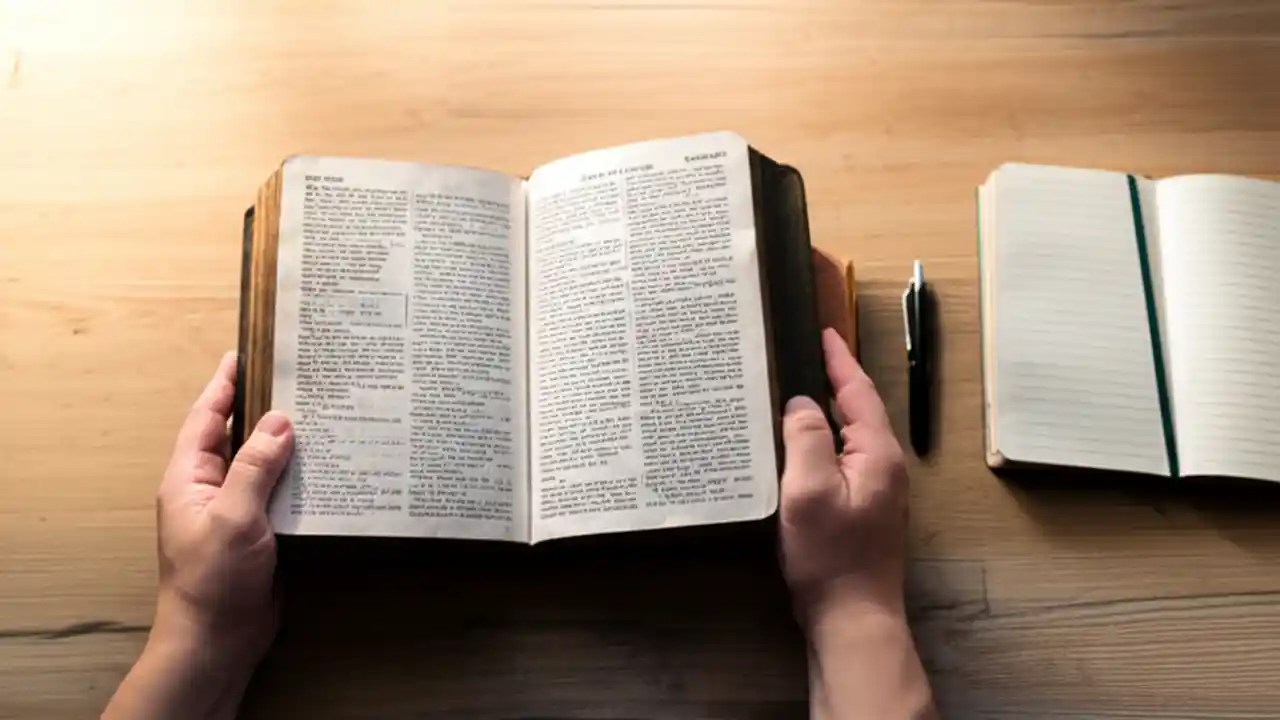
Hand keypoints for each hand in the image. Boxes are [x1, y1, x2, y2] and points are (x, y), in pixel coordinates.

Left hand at [155, 351, 292, 656]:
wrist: (217, 640)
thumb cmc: (213, 579)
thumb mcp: (233, 517)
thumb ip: (255, 467)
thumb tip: (279, 420)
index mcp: (189, 477)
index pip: (206, 418)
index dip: (223, 384)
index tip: (245, 352)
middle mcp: (209, 488)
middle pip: (237, 435)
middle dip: (263, 406)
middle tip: (296, 376)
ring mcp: (235, 510)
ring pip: (262, 464)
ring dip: (287, 442)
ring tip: (321, 411)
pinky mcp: (259, 532)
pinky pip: (280, 492)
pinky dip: (301, 475)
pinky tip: (329, 464)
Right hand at [780, 328, 908, 626]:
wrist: (853, 617)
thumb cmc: (830, 556)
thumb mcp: (809, 490)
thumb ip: (806, 439)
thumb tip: (800, 403)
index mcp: (877, 453)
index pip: (859, 391)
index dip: (839, 360)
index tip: (823, 331)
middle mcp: (884, 466)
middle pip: (857, 410)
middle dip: (832, 379)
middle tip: (801, 353)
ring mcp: (877, 489)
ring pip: (849, 435)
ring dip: (824, 411)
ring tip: (793, 389)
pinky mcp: (863, 509)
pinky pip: (842, 459)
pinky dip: (821, 441)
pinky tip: (796, 444)